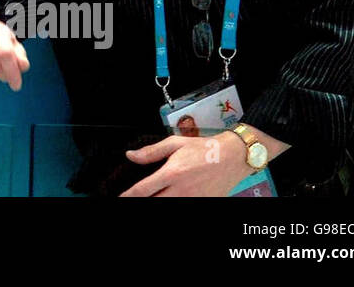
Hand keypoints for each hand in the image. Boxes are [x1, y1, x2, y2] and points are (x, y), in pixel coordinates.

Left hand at [121, 132, 248, 196]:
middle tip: (133, 200)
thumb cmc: (204, 149)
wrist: (233, 157)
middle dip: (141, 202)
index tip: (120, 198)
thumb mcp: (175, 144)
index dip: (128, 196)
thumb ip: (151, 152)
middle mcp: (182, 189)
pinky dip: (175, 206)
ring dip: (158, 203)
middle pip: (155, 203)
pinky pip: (185, 209)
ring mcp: (193, 200)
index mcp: (172, 173)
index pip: (143, 189)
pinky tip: (170, 199)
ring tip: (152, 198)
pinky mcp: (204, 204)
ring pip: (169, 208)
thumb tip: (131, 156)